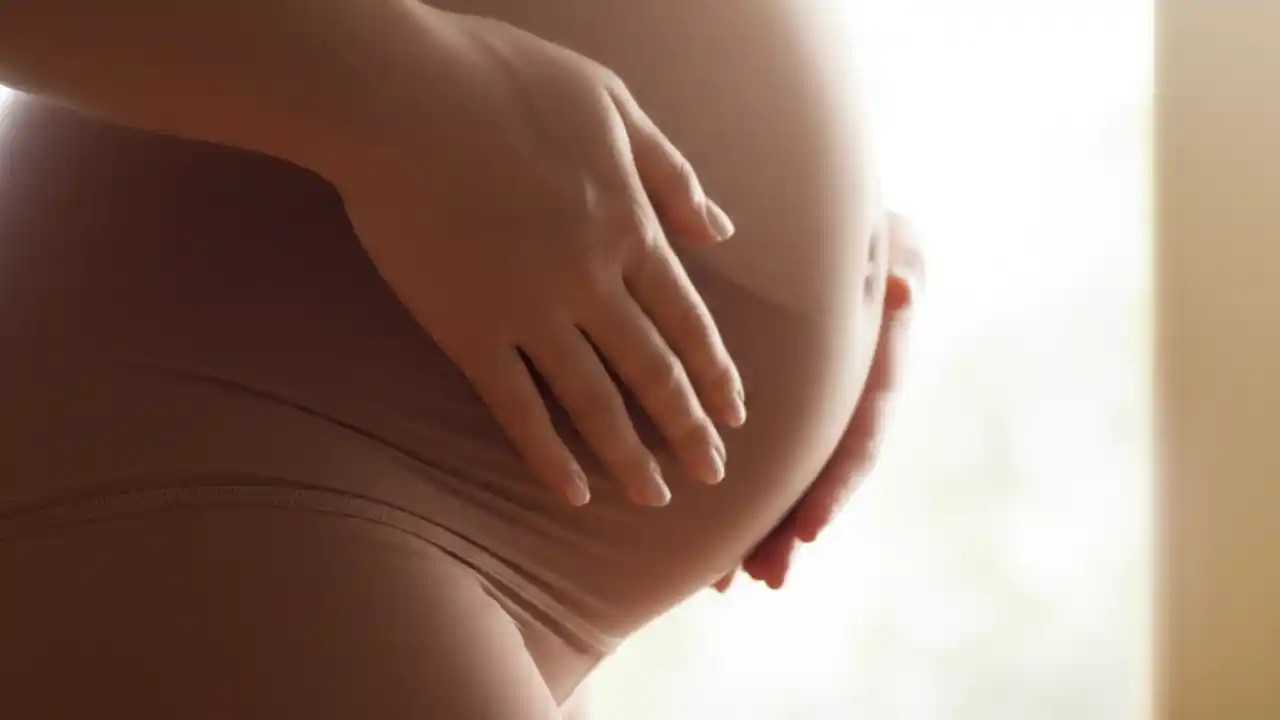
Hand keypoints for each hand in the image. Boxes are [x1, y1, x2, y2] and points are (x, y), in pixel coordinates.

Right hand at [335, 8, 744, 507]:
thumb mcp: (612, 104)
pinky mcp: (467, 329)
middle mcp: (590, 280)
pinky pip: (515, 407)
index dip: (714, 373)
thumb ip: (671, 173)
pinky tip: (571, 493)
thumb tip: (723, 231)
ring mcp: (528, 310)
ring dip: (629, 455)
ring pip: (594, 401)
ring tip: (654, 499)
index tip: (736, 417)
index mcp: (627, 225)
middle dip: (687, 428)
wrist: (397, 93)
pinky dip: (547, 454)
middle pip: (652, 370)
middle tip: (711, 475)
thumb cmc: (502, 80)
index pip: (686, 318)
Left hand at [714, 212, 924, 590]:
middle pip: (818, 469)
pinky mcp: (767, 390)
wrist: (815, 201)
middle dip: (791, 524)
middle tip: (763, 574)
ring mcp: (807, 394)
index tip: (809, 527)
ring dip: (759, 522)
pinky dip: (731, 481)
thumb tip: (905, 289)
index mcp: (875, 362)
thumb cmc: (853, 214)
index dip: (837, 481)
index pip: (861, 430)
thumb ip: (901, 258)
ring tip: (726, 578)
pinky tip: (700, 524)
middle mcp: (843, 390)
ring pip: (782, 467)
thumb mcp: (884, 229)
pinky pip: (748, 439)